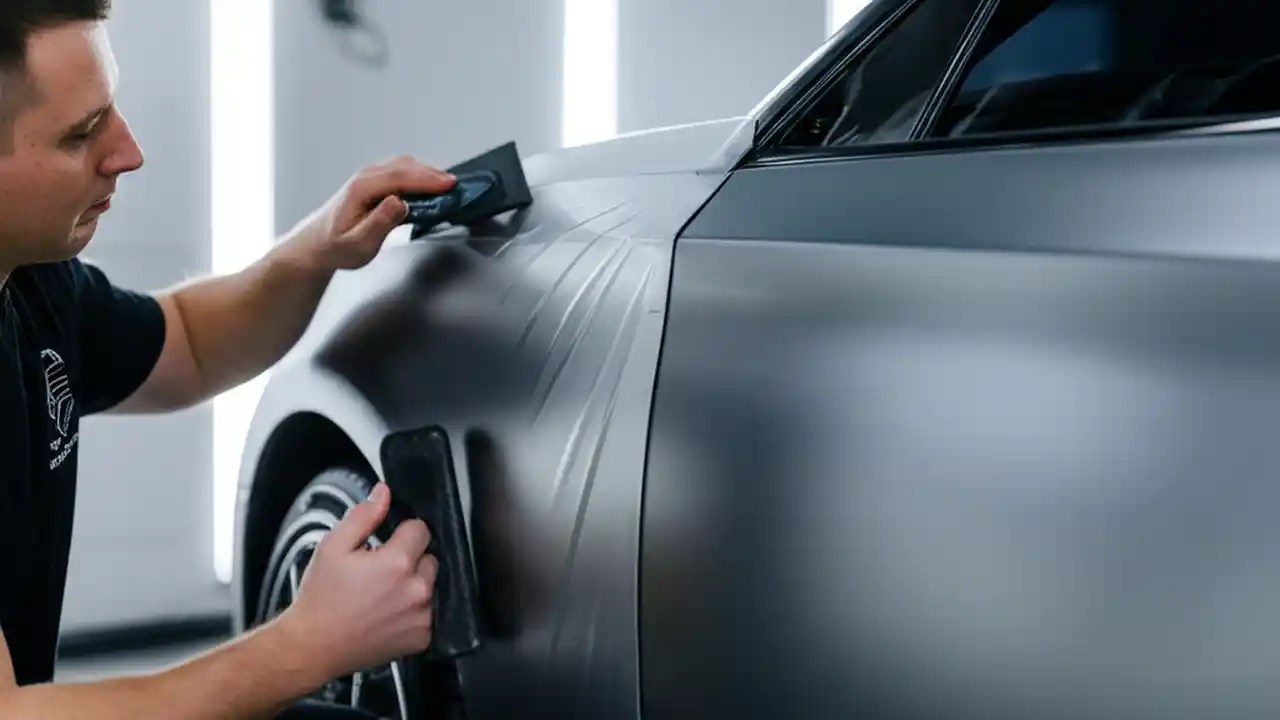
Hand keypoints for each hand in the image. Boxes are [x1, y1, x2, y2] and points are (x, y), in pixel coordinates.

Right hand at [278, 482, 438, 680]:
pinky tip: (388, 612)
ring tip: (383, 593)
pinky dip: (414, 611)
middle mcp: (416, 590)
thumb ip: (364, 516)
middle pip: (429, 557)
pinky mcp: (421, 637)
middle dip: (409, 559)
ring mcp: (422, 616)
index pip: (420, 529)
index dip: (402, 532)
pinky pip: (429, 613)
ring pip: (431, 585)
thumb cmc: (320, 600)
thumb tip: (384, 493)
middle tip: (380, 571)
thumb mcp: (333, 547)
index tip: (387, 543)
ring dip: (414, 584)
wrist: (312, 646)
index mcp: (397, 563)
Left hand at [284, 156, 455, 270]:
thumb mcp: (358, 243)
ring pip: (404, 166)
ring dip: (427, 173)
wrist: (317, 244)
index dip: (426, 179)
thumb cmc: (337, 246)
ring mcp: (370, 177)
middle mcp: (365, 178)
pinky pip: (401, 172)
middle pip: (404, 166)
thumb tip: (400, 203)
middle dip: (432, 174)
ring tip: (447, 186)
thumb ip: (380, 223)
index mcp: (361, 189)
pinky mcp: (375, 182)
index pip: (399, 177)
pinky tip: (430, 186)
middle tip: (455, 186)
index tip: (448, 185)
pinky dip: (419, 176)